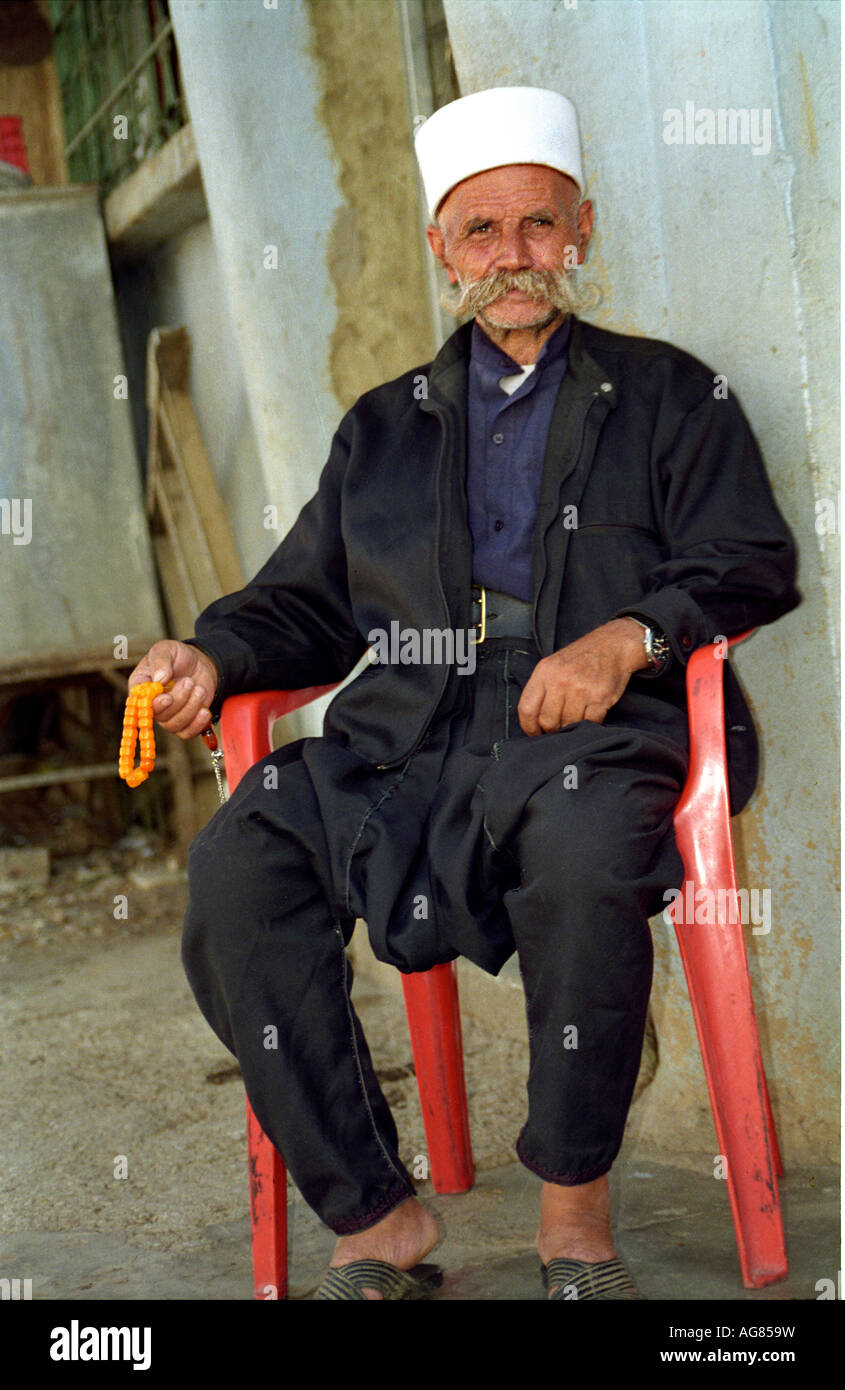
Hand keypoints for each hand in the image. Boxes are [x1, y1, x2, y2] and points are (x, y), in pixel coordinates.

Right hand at [128, 640, 218, 740]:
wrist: (199, 662)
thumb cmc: (177, 655)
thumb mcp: (166, 649)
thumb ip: (161, 660)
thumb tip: (160, 678)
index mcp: (141, 688)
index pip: (139, 705)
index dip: (153, 705)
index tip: (167, 697)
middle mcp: (153, 705)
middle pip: (160, 716)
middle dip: (178, 700)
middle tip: (189, 682)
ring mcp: (169, 715)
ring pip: (174, 725)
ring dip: (190, 708)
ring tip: (199, 689)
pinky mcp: (185, 722)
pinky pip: (187, 733)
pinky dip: (197, 724)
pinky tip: (205, 711)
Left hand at [517, 619, 648, 734]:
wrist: (612, 645)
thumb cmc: (581, 658)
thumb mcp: (553, 664)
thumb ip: (541, 688)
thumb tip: (534, 720)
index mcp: (544, 672)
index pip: (527, 708)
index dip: (529, 726)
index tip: (535, 732)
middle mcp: (560, 680)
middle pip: (547, 721)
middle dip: (552, 729)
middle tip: (558, 726)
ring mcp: (581, 689)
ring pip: (568, 724)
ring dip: (571, 726)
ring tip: (576, 716)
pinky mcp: (600, 697)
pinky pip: (589, 722)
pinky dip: (589, 723)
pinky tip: (590, 715)